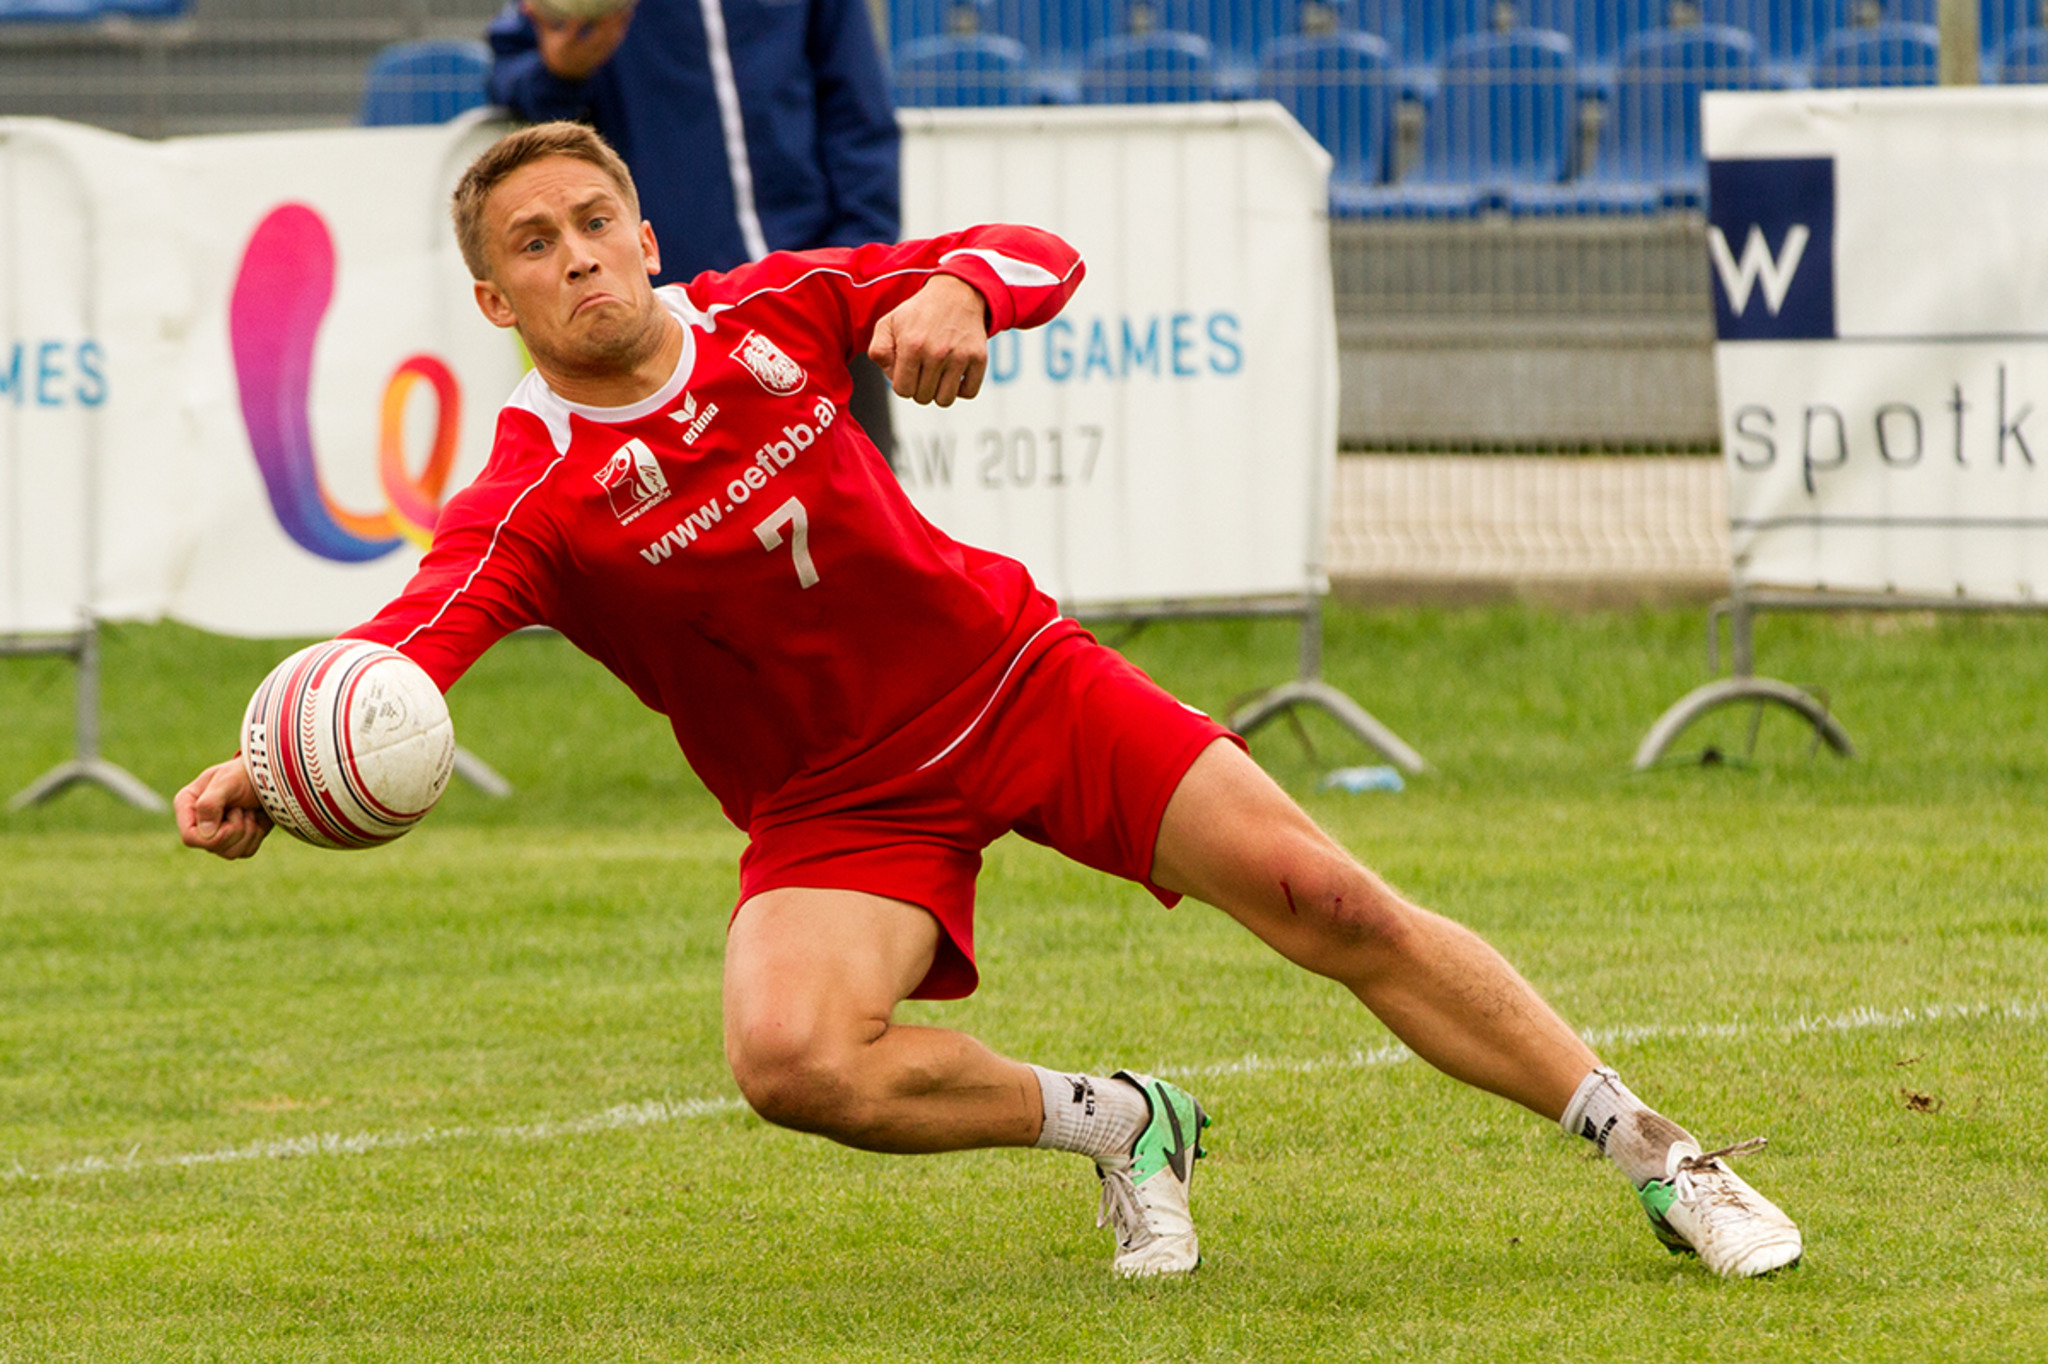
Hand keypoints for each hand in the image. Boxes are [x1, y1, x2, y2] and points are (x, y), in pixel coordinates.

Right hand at [175, 757, 273, 859]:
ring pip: (231, 853)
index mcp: (187, 806)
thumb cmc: (244, 774)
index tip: (230, 815)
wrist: (268, 777)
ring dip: (248, 831)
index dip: (212, 836)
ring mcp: (216, 835)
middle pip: (213, 847)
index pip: (189, 838)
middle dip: (236, 828)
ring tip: (248, 810)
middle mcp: (198, 823)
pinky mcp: (236, 841)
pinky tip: (255, 818)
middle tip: (241, 807)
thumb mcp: (226, 781)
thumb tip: (206, 833)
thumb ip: (210, 803)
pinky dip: (256, 835)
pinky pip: (246, 852)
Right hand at [522, 0, 634, 80]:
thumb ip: (537, 18)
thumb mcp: (543, 35)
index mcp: (565, 47)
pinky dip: (623, 25)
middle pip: (598, 35)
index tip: (585, 8)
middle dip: (608, 18)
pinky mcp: (605, 55)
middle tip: (613, 0)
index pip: (573, 32)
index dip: (580, 20)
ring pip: (611, 37)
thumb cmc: (553, 48)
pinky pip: (616, 39)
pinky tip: (629, 10)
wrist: (566, 75)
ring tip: (628, 2)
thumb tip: (525, 3)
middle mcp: (582, 52)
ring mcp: (596, 55)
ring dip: (620, 19)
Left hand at [867, 275, 988, 406]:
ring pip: (945, 400)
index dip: (903, 383)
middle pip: (923, 397)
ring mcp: (960, 356)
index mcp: (912, 346)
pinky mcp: (978, 358)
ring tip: (937, 374)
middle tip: (923, 368)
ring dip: (939, 392)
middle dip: (919, 387)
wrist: (955, 293)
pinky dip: (961, 389)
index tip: (908, 370)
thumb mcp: (888, 324)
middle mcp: (936, 353)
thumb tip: (892, 377)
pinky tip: (955, 374)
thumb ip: (878, 351)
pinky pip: (969, 392)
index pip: (903, 390)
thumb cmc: (919, 313)